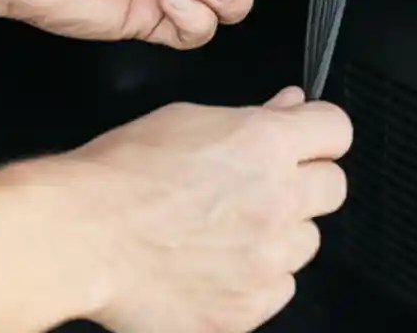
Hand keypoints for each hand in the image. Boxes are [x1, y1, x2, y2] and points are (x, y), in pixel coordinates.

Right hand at [55, 86, 351, 332]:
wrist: (80, 238)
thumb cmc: (119, 176)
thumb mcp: (185, 119)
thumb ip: (252, 117)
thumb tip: (289, 108)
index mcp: (265, 145)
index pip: (337, 129)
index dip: (317, 132)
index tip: (304, 140)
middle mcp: (278, 202)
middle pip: (333, 187)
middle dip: (302, 182)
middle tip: (256, 186)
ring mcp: (267, 261)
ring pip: (306, 243)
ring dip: (278, 234)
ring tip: (221, 230)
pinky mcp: (249, 308)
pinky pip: (277, 289)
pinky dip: (253, 279)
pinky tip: (211, 264)